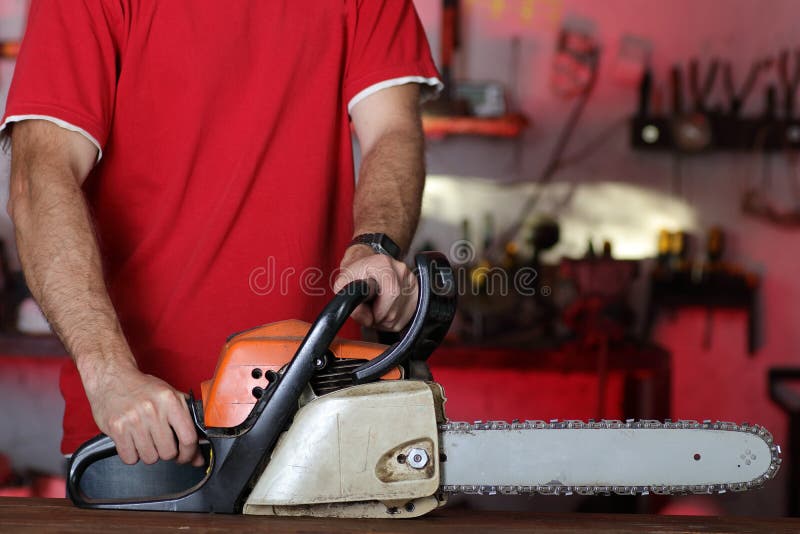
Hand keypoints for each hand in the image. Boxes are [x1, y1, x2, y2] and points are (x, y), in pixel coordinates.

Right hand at [83, 360, 202, 465]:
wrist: (112, 378)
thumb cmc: (143, 389)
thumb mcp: (170, 396)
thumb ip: (187, 421)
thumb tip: (198, 455)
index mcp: (171, 400)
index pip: (188, 438)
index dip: (190, 453)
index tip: (186, 457)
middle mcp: (153, 410)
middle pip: (168, 452)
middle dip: (167, 453)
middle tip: (162, 444)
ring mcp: (134, 420)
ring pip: (150, 458)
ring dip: (149, 453)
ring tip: (145, 439)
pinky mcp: (117, 428)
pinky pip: (130, 458)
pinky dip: (132, 454)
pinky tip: (132, 441)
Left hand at [334, 245, 417, 330]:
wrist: (366, 264)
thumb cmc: (355, 274)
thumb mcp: (342, 284)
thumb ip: (347, 302)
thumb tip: (367, 318)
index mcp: (383, 264)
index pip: (388, 297)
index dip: (376, 311)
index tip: (367, 309)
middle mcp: (400, 270)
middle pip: (393, 312)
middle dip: (378, 318)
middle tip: (369, 309)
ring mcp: (411, 280)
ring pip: (400, 317)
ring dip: (385, 319)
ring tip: (376, 307)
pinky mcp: (416, 291)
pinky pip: (406, 316)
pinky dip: (394, 318)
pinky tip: (386, 308)